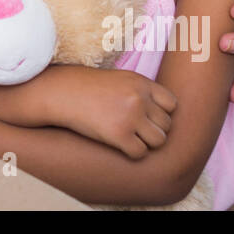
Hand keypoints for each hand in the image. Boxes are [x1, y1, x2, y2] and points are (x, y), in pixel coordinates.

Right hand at [49, 67, 176, 159]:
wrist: (61, 93)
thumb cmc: (89, 88)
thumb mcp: (120, 80)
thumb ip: (142, 92)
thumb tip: (166, 113)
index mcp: (141, 83)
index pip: (172, 104)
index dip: (161, 114)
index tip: (147, 117)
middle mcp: (139, 98)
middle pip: (166, 125)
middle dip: (153, 130)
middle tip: (134, 130)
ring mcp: (130, 116)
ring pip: (159, 141)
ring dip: (146, 143)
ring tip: (129, 137)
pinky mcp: (119, 134)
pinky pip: (140, 152)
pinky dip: (132, 152)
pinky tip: (118, 144)